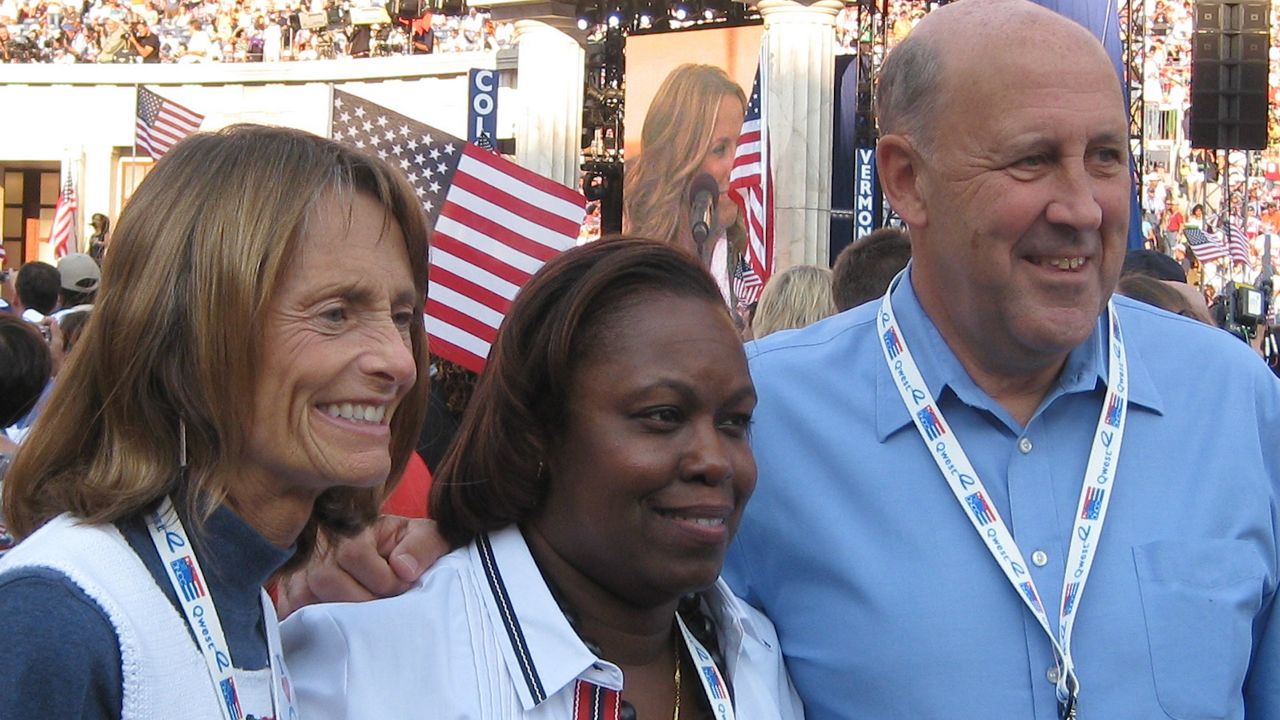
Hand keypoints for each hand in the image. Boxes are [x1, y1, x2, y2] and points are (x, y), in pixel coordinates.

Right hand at [274, 515, 445, 618]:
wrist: (379, 551)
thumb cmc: (402, 547)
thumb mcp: (423, 537)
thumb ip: (422, 545)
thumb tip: (403, 569)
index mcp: (350, 527)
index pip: (355, 554)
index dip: (384, 579)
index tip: (401, 586)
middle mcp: (317, 547)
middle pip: (326, 579)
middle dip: (363, 602)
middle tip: (383, 607)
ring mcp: (298, 572)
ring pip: (307, 599)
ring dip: (340, 616)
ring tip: (364, 616)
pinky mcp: (288, 596)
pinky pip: (291, 615)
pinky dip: (313, 628)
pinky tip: (337, 629)